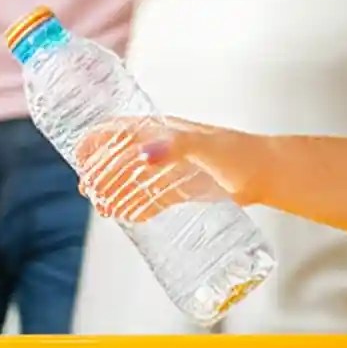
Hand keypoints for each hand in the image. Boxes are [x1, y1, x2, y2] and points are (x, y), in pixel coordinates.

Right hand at [77, 117, 269, 220]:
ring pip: (134, 180)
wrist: (267, 174)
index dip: (97, 138)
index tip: (79, 153)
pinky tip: (126, 218)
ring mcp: (172, 170)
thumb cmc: (238, 152)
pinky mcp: (183, 191)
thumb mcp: (205, 145)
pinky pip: (153, 199)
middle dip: (100, 172)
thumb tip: (143, 154)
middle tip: (88, 190)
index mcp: (163, 129)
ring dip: (115, 192)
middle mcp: (164, 148)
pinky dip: (137, 207)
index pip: (121, 129)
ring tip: (102, 208)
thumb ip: (176, 147)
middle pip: (122, 158)